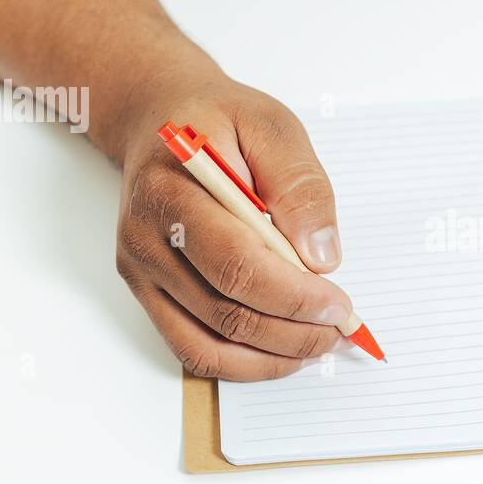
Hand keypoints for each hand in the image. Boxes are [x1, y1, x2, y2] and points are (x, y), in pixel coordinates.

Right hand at [110, 69, 350, 379]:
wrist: (160, 119)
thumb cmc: (218, 122)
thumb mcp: (271, 126)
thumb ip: (299, 185)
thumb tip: (320, 255)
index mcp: (172, 191)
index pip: (236, 263)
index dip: (293, 295)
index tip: (339, 304)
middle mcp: (147, 238)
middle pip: (224, 311)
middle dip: (292, 331)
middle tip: (339, 329)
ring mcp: (143, 272)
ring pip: (208, 344)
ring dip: (272, 357)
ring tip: (318, 344)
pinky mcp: (149, 293)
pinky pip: (194, 349)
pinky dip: (243, 364)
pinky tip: (282, 352)